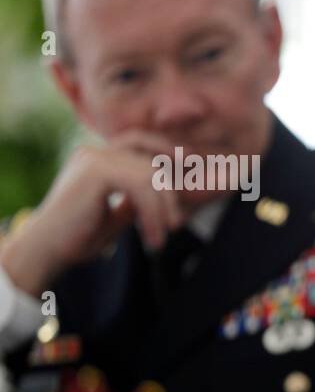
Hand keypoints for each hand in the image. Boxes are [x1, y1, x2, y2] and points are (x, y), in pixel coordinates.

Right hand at [0, 131, 182, 295]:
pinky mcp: (96, 172)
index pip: (138, 142)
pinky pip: (141, 187)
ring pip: (149, 176)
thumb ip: (138, 199)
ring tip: (160, 240)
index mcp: (96, 158)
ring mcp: (94, 159)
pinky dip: (153, 214)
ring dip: (161, 211)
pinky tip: (152, 237)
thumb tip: (167, 193)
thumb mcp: (118, 214)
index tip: (189, 163)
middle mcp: (94, 152)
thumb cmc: (79, 236)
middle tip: (175, 226)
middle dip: (169, 194)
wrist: (48, 250)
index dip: (164, 148)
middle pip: (150, 163)